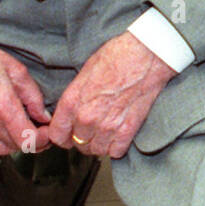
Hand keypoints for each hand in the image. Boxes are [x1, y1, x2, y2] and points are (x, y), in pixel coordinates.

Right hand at [0, 19, 50, 155]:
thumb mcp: (17, 71)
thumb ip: (34, 98)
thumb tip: (44, 117)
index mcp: (2, 105)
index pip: (28, 140)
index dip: (43, 140)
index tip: (49, 132)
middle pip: (16, 147)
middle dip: (33, 142)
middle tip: (41, 132)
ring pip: (0, 150)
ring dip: (14, 144)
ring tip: (23, 131)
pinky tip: (3, 129)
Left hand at [49, 31, 176, 157]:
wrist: (147, 54)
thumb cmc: (117, 56)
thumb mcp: (86, 71)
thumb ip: (75, 96)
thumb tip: (70, 111)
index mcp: (73, 101)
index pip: (57, 134)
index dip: (62, 135)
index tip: (68, 133)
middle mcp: (87, 117)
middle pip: (78, 144)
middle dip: (82, 138)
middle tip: (91, 129)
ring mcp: (108, 125)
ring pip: (96, 150)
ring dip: (99, 144)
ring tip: (105, 132)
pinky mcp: (128, 129)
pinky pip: (116, 151)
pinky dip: (116, 146)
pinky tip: (118, 134)